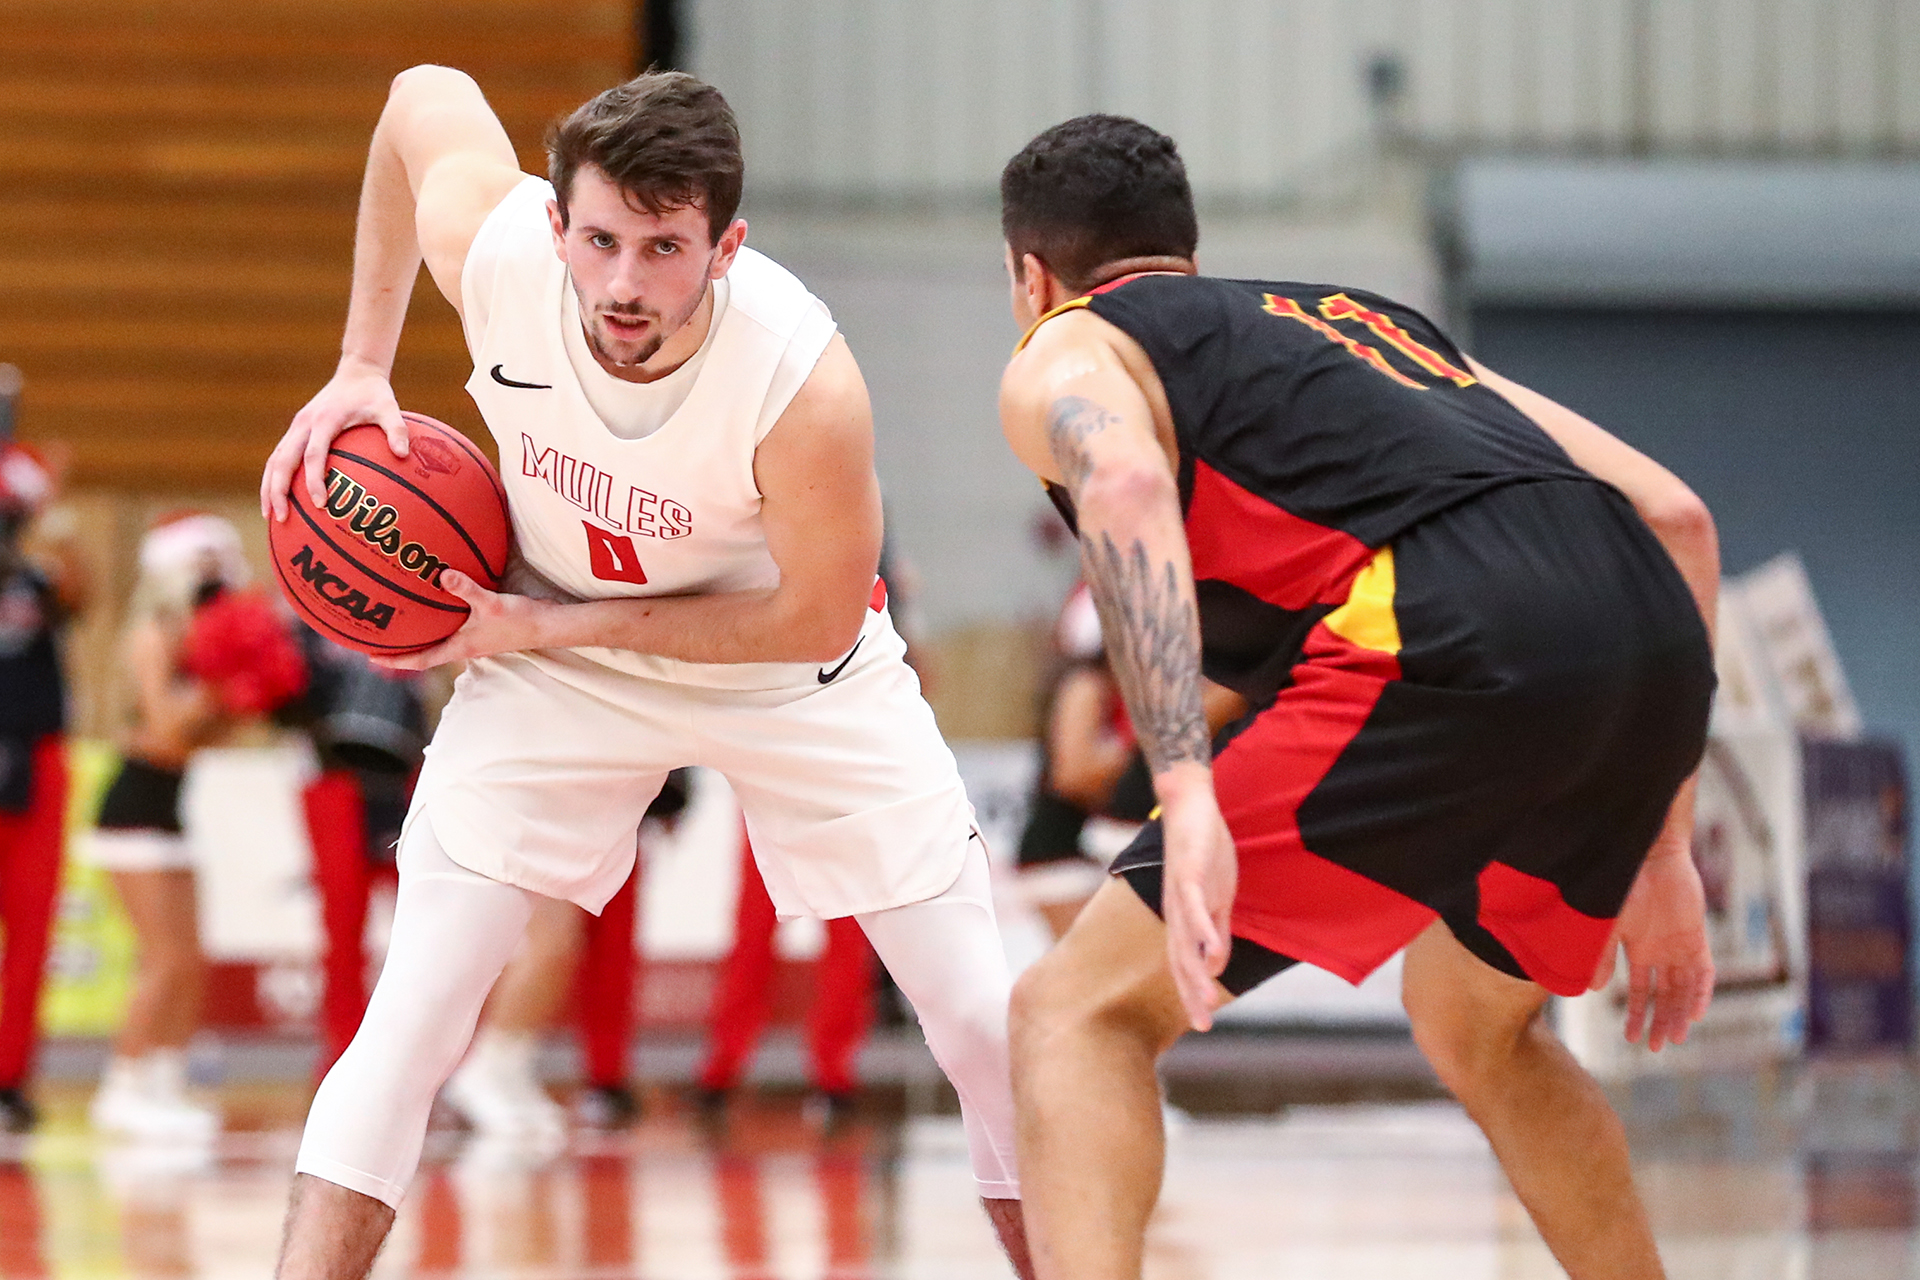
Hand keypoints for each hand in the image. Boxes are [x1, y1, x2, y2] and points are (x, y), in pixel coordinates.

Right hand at [261, 358, 409, 521]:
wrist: (356, 373)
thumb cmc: (375, 394)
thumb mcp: (389, 408)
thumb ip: (397, 429)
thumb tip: (404, 454)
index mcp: (325, 420)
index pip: (314, 454)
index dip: (315, 480)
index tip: (320, 504)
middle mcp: (305, 424)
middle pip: (283, 461)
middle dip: (278, 490)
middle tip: (280, 518)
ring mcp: (297, 427)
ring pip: (274, 460)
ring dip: (269, 487)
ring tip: (269, 516)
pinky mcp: (296, 430)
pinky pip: (279, 457)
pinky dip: (274, 478)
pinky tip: (277, 499)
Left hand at [372, 570, 554, 670]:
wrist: (548, 625)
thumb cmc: (520, 621)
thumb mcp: (491, 604)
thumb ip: (466, 589)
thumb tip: (441, 574)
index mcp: (460, 648)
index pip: (420, 661)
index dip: (394, 661)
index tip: (370, 658)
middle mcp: (463, 645)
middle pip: (425, 651)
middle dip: (400, 647)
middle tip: (376, 636)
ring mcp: (474, 637)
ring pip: (438, 637)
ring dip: (420, 632)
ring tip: (400, 618)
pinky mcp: (483, 626)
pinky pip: (453, 622)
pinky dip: (441, 614)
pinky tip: (437, 596)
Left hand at [1157, 769, 1235, 1030]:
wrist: (1189, 805)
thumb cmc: (1204, 852)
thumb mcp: (1216, 898)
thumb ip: (1215, 931)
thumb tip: (1214, 966)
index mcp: (1183, 919)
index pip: (1184, 964)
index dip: (1191, 994)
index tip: (1203, 1025)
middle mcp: (1175, 912)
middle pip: (1180, 959)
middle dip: (1190, 994)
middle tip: (1203, 1026)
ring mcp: (1180, 893)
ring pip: (1185, 939)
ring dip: (1196, 970)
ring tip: (1208, 997)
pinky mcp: (1188, 872)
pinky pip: (1193, 904)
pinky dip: (1202, 928)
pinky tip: (1210, 949)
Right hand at [1589, 834, 1714, 1051]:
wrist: (1649, 856)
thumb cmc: (1621, 886)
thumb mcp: (1606, 926)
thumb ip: (1600, 956)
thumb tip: (1594, 989)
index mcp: (1638, 950)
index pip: (1641, 991)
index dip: (1637, 1015)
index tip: (1631, 1039)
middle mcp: (1661, 952)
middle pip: (1665, 995)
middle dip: (1660, 1021)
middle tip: (1656, 1048)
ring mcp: (1680, 945)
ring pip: (1684, 989)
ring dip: (1680, 1014)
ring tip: (1675, 1038)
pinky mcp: (1697, 937)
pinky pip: (1704, 970)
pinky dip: (1702, 992)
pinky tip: (1697, 1012)